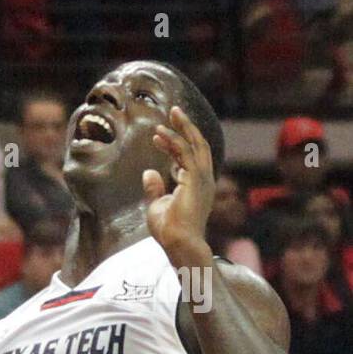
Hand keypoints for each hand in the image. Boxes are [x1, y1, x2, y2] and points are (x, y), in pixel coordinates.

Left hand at [143, 105, 214, 257]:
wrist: (178, 243)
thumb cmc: (169, 230)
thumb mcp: (157, 205)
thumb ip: (155, 188)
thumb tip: (148, 172)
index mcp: (197, 186)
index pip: (188, 158)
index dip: (174, 144)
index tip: (157, 136)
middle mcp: (204, 180)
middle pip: (198, 146)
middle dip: (187, 127)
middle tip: (175, 110)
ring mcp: (203, 179)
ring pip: (196, 144)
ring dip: (183, 127)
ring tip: (172, 112)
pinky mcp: (196, 179)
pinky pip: (185, 152)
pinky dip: (174, 140)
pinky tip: (160, 133)